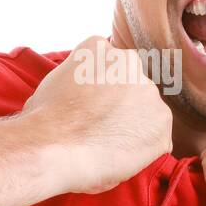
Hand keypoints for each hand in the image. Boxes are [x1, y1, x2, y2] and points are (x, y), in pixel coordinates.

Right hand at [21, 36, 172, 194]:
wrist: (52, 147)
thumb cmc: (43, 120)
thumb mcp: (54, 81)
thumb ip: (78, 79)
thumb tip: (82, 92)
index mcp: (99, 48)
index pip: (109, 66)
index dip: (100, 91)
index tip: (89, 108)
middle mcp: (129, 62)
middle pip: (132, 85)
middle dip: (121, 106)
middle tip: (99, 128)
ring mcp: (149, 92)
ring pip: (146, 111)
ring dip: (133, 126)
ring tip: (106, 145)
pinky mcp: (162, 122)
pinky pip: (157, 139)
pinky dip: (143, 151)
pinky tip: (118, 157)